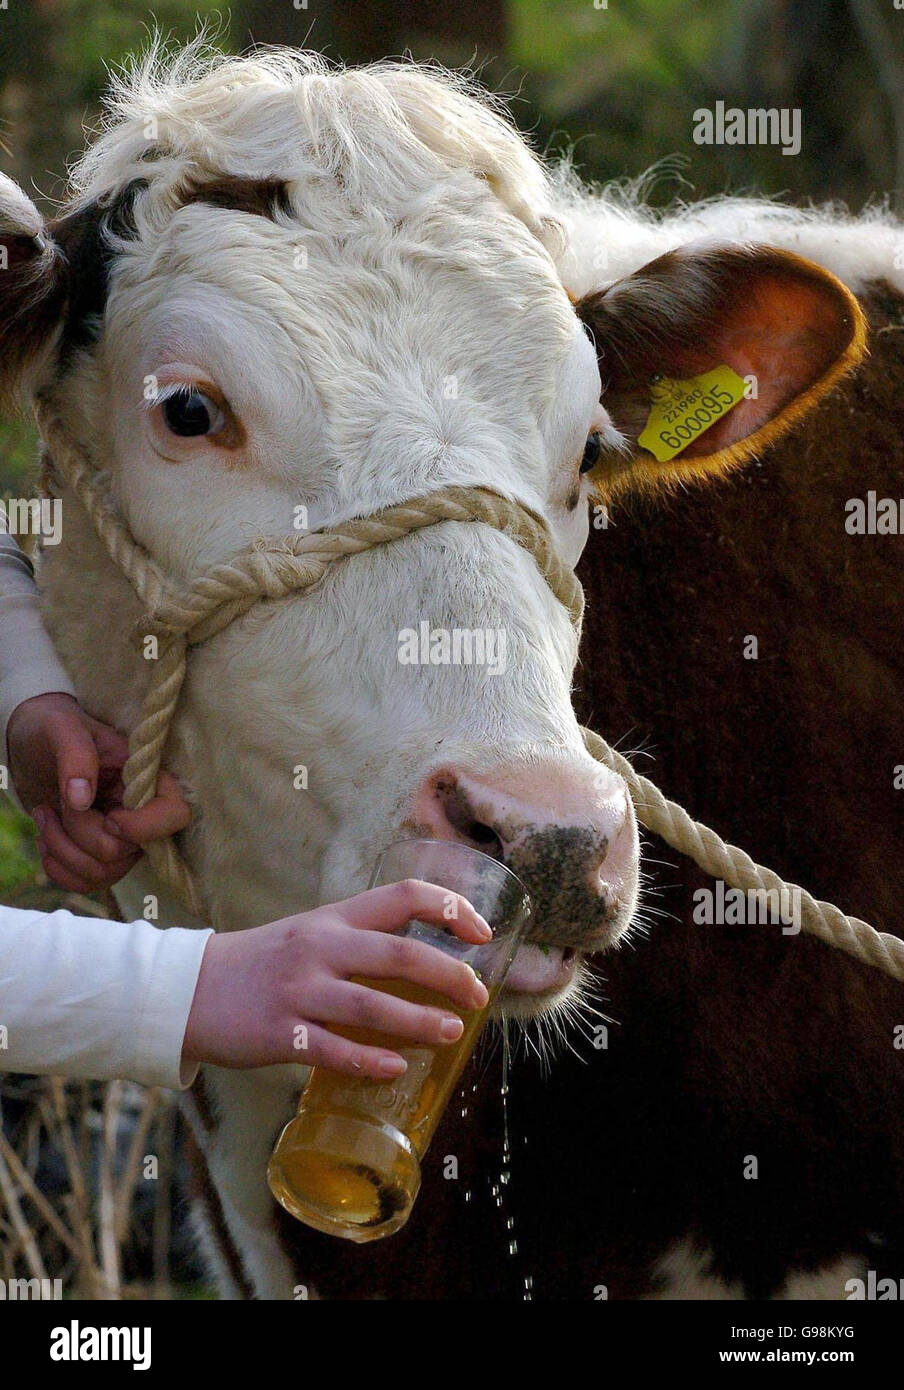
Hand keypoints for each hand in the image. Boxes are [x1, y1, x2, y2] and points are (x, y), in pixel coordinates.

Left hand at [7, 692, 190, 891]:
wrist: (33, 744)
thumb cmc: (54, 728)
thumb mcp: (61, 728)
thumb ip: (75, 756)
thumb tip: (81, 800)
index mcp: (144, 776)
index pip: (174, 814)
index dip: (142, 827)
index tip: (107, 816)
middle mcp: (140, 812)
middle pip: (121, 851)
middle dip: (77, 832)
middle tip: (55, 805)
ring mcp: (123, 838)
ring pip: (102, 872)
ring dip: (61, 850)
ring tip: (44, 816)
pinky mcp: (101, 854)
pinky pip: (88, 882)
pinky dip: (58, 868)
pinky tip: (45, 840)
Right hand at [182, 880, 493, 1078]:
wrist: (186, 989)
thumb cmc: (261, 964)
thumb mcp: (311, 936)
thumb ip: (360, 943)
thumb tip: (427, 968)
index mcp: (333, 919)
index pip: (403, 896)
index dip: (451, 909)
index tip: (482, 933)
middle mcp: (320, 948)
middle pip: (400, 954)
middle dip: (449, 974)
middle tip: (478, 995)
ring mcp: (299, 991)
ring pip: (372, 1006)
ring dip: (420, 1021)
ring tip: (453, 1034)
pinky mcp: (280, 1033)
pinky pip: (333, 1049)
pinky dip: (369, 1059)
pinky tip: (396, 1068)